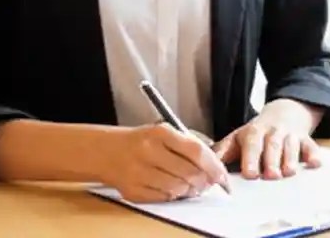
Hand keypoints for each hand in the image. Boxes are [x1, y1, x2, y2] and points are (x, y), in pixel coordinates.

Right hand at [97, 123, 231, 202]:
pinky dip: (173, 196)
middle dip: (204, 181)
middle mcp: (148, 151)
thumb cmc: (142, 141)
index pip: (195, 151)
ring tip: (191, 186)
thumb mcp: (164, 132)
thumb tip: (215, 165)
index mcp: (160, 132)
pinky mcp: (132, 190)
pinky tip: (173, 188)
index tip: (222, 175)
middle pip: (189, 172)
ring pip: (177, 188)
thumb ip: (189, 144)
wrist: (106, 151)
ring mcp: (138, 172)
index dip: (213, 166)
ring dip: (189, 190)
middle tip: (208, 183)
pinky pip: (162, 197)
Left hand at [213, 99, 322, 179]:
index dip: (251, 158)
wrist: (285, 111)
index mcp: (254, 133)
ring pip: (291, 146)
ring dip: (291, 158)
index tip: (250, 174)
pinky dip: (313, 154)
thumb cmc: (257, 133)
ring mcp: (290, 135)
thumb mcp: (238, 138)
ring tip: (289, 172)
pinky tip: (315, 163)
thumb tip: (203, 168)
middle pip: (273, 145)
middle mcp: (273, 133)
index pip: (252, 144)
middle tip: (271, 176)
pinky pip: (311, 146)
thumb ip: (222, 153)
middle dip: (272, 160)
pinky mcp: (305, 139)